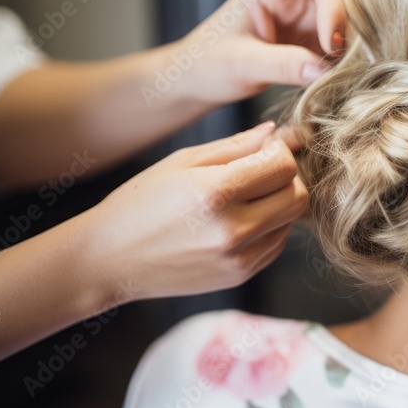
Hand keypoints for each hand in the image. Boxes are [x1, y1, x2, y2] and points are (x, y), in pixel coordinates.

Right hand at [76, 121, 306, 300]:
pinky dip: (270, 227)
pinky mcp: (240, 276)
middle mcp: (233, 230)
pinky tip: (241, 219)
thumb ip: (235, 146)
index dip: (280, 152)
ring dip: (280, 202)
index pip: (283, 166)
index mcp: (216, 193)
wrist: (109, 260)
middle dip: (287, 177)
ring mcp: (239, 258)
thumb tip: (275, 132)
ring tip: (247, 195)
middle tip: (262, 170)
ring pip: (292, 221)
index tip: (264, 149)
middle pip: (298, 196)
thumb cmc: (140, 204)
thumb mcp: (182, 162)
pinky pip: (277, 244)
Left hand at [174, 0, 346, 103]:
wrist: (197, 82)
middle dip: (350, 30)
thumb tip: (323, 70)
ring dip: (351, 49)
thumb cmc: (207, 64)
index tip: (331, 46)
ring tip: (342, 76)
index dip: (335, 7)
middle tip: (344, 65)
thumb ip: (282, 64)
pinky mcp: (315, 40)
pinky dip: (346, 62)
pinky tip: (338, 80)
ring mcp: (309, 15)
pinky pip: (343, 46)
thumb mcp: (242, 65)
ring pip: (350, 23)